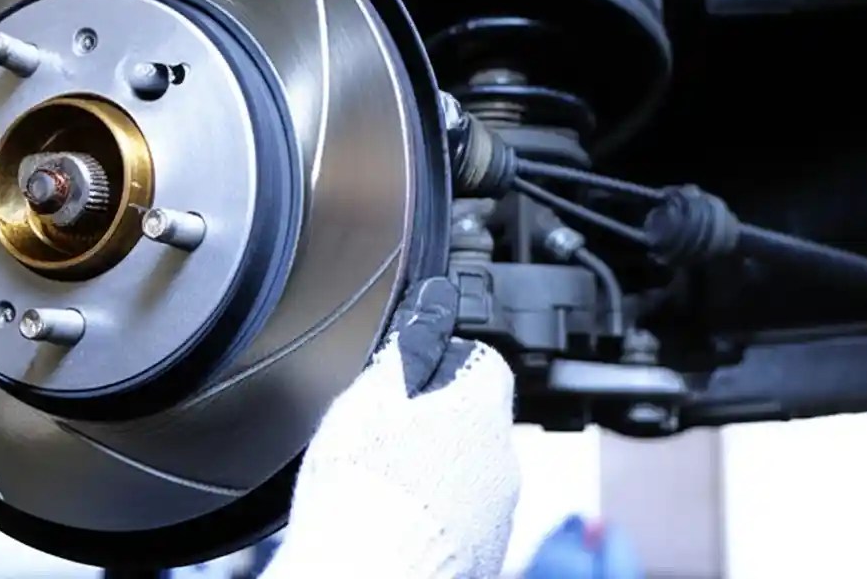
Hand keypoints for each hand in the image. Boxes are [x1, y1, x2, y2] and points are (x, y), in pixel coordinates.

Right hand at [262, 278, 520, 578]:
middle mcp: (503, 465)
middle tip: (386, 434)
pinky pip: (463, 520)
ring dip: (436, 471)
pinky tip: (395, 518)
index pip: (486, 363)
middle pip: (477, 422)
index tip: (416, 373)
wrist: (369, 574)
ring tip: (384, 482)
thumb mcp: (368, 399)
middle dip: (437, 423)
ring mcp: (496, 517)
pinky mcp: (483, 558)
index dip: (447, 363)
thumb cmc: (364, 492)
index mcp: (481, 412)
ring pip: (471, 474)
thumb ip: (404, 354)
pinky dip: (435, 515)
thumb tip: (427, 314)